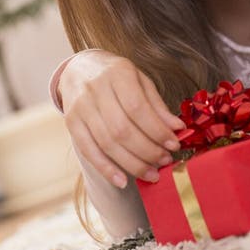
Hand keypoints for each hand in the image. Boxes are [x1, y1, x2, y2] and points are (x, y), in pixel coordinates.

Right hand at [58, 49, 185, 187]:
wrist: (79, 68)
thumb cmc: (117, 77)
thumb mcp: (140, 81)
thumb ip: (157, 105)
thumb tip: (177, 129)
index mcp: (118, 73)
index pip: (138, 108)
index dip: (157, 130)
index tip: (174, 145)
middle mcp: (96, 89)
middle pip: (122, 129)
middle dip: (147, 151)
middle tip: (165, 161)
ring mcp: (80, 107)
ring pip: (107, 143)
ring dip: (132, 164)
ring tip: (151, 174)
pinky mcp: (71, 123)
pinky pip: (88, 151)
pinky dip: (106, 169)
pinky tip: (123, 181)